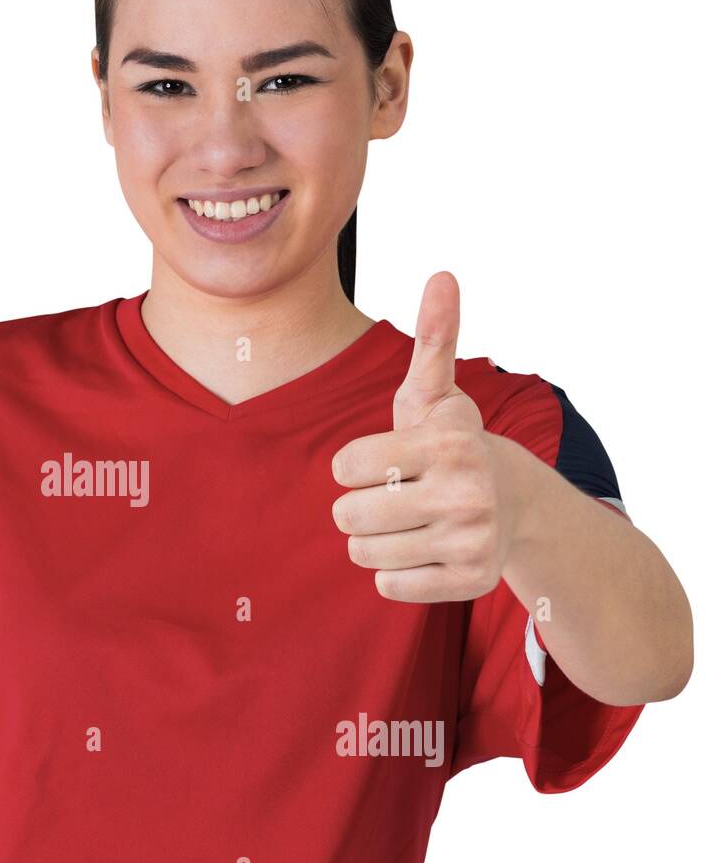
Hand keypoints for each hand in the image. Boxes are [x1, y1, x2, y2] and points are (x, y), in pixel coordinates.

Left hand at [330, 271, 522, 602]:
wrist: (517, 506)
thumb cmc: (453, 445)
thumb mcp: (437, 395)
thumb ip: (434, 338)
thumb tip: (442, 275)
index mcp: (446, 442)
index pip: (346, 464)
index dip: (352, 464)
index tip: (381, 462)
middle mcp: (465, 491)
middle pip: (349, 515)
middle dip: (357, 507)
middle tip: (391, 497)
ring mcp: (471, 539)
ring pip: (363, 553)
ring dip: (372, 542)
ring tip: (404, 524)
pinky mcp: (469, 582)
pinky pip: (388, 586)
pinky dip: (394, 573)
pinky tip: (422, 551)